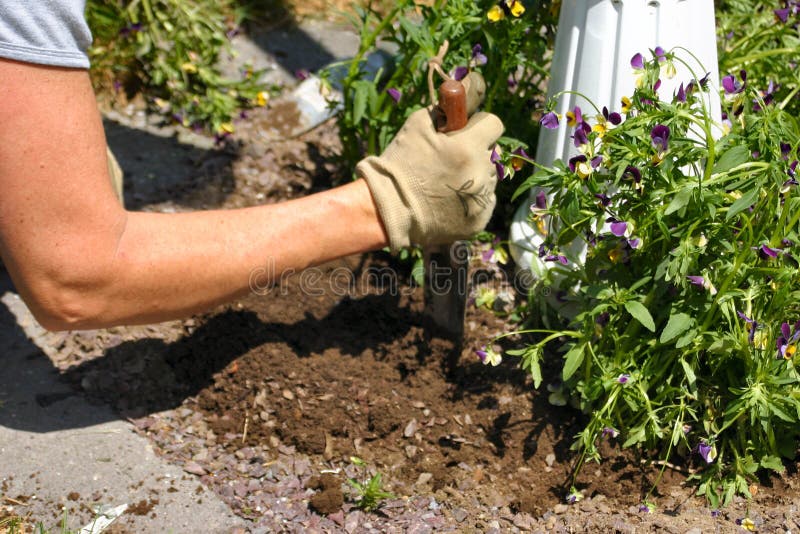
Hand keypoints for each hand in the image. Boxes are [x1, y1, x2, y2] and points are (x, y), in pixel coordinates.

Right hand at [357, 107, 503, 250]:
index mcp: (468, 147)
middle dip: (476, 151)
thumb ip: (447, 106)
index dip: (478, 125)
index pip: (494, 124)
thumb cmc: (400, 162)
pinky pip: (485, 201)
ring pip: (490, 177)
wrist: (388, 210)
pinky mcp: (479, 221)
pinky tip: (449, 200)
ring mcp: (482, 201)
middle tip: (451, 159)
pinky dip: (472, 199)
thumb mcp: (418, 124)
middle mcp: (481, 174)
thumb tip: (469, 86)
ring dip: (475, 175)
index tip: (464, 132)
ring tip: (446, 182)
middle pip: (492, 152)